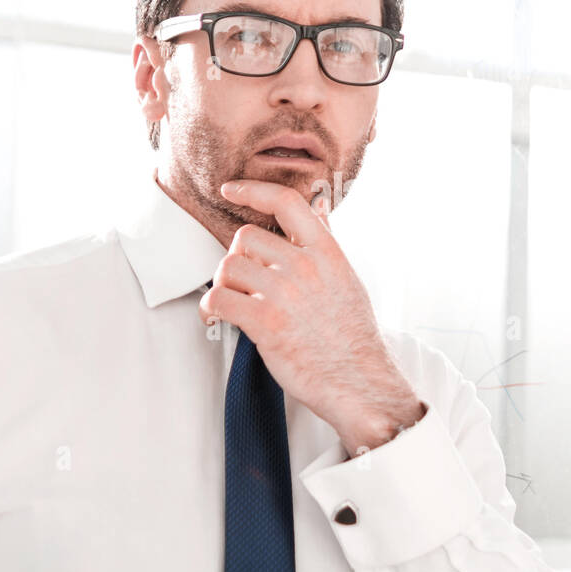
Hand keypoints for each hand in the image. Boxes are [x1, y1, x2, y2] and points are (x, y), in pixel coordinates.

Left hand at [198, 179, 424, 455]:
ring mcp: (285, 294)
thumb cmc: (352, 337)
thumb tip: (320, 208)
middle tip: (243, 283)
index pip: (286, 202)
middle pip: (245, 238)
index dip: (253, 190)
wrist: (360, 381)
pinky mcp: (266, 323)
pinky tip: (218, 317)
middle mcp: (305, 267)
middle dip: (237, 259)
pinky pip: (219, 299)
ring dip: (223, 285)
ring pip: (229, 268)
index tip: (232, 190)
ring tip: (231, 303)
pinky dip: (210, 308)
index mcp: (327, 253)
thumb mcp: (347, 279)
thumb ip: (326, 243)